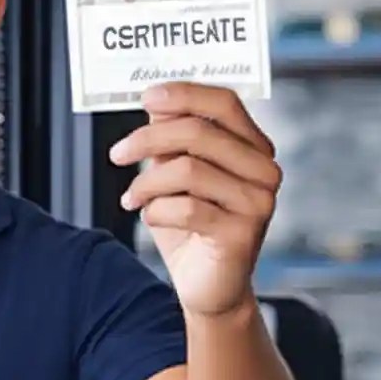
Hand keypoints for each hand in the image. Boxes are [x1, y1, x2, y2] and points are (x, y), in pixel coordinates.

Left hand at [108, 83, 281, 317]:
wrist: (206, 286)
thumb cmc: (190, 225)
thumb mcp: (175, 174)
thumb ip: (171, 138)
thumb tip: (155, 102)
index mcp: (253, 147)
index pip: (225, 103)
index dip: (185, 94)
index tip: (146, 96)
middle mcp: (264, 170)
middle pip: (199, 132)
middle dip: (148, 139)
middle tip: (117, 153)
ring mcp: (258, 202)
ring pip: (187, 170)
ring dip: (146, 183)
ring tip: (132, 197)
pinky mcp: (243, 234)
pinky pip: (186, 208)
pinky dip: (156, 211)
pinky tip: (150, 218)